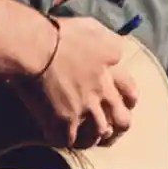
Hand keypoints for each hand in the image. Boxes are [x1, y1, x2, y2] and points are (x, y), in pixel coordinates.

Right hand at [13, 16, 137, 147]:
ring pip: (99, 132)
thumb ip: (108, 42)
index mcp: (112, 69)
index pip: (131, 90)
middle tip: (112, 128)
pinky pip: (69, 139)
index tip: (125, 102)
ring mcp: (85, 108)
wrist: (36, 46)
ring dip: (94, 136)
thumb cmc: (61, 32)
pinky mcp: (65, 119)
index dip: (129, 99)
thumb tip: (115, 52)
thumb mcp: (94, 28)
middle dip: (119, 125)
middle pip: (122, 119)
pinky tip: (60, 138)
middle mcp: (103, 92)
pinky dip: (66, 140)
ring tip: (87, 137)